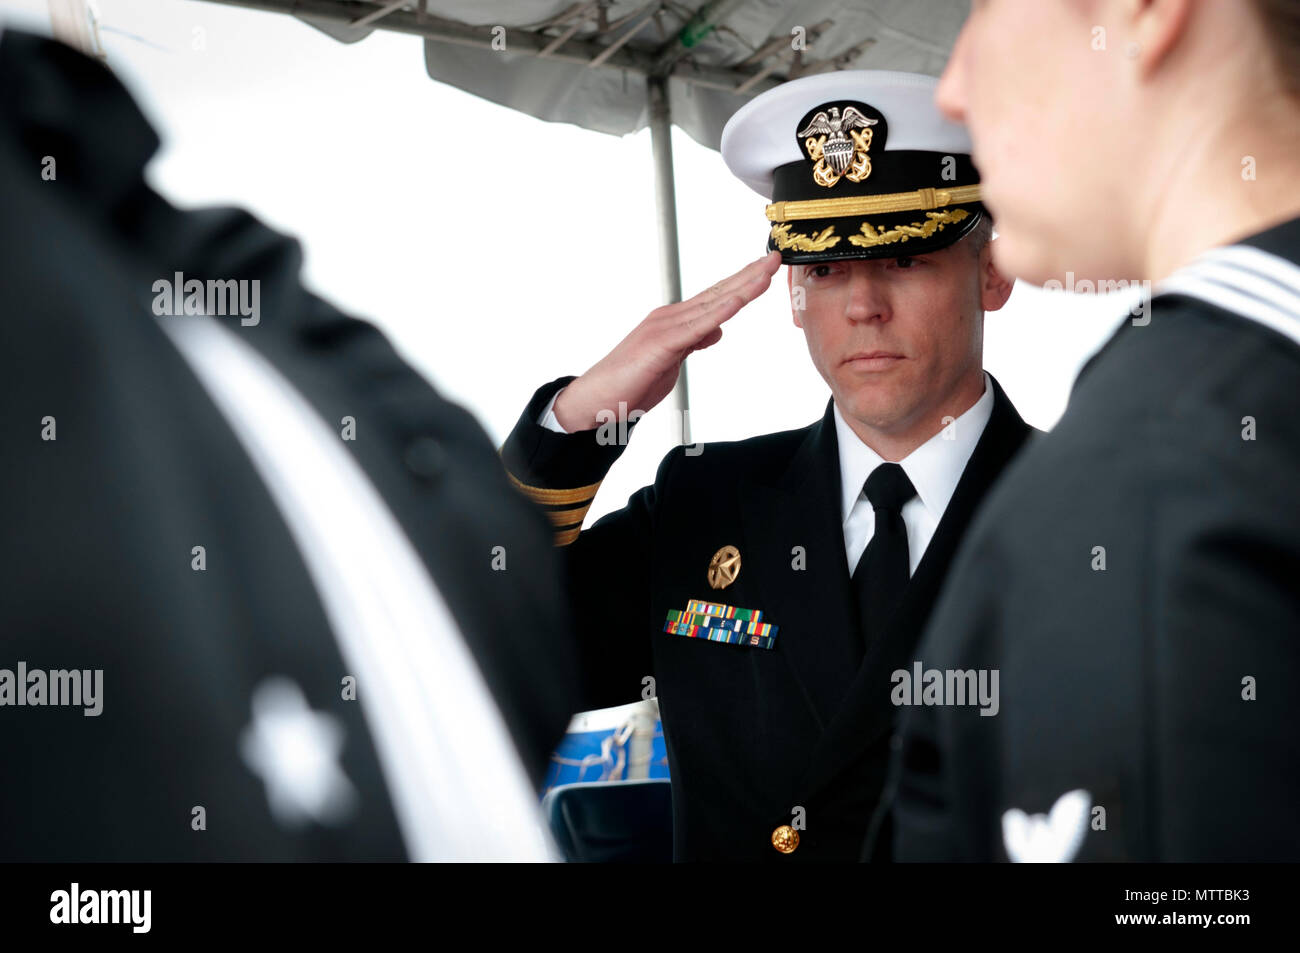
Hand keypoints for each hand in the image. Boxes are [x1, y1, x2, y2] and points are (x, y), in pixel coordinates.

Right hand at [553, 250, 781, 431]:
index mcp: (675, 321)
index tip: (766, 269)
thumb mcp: (672, 361)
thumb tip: (718, 330)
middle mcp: (670, 317)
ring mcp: (665, 328)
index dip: (742, 282)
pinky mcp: (661, 344)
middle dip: (748, 275)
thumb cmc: (629, 383)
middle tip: (775, 258)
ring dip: (742, 287)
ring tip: (766, 272)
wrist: (595, 401)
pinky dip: (718, 312)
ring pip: (712, 304)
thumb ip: (694, 342)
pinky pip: (696, 327)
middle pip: (718, 292)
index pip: (716, 297)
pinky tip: (737, 301)